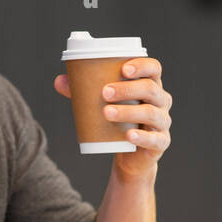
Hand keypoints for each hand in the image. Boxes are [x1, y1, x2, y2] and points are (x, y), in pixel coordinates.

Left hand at [54, 57, 171, 177]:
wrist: (129, 155)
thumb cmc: (118, 121)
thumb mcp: (102, 104)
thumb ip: (83, 92)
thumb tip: (59, 80)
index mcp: (150, 85)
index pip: (154, 68)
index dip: (142, 65)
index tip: (123, 69)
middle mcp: (161, 101)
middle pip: (151, 89)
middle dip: (127, 89)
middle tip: (104, 93)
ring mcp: (163, 122)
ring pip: (150, 113)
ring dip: (128, 111)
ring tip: (106, 112)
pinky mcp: (161, 142)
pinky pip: (155, 138)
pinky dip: (142, 137)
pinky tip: (129, 135)